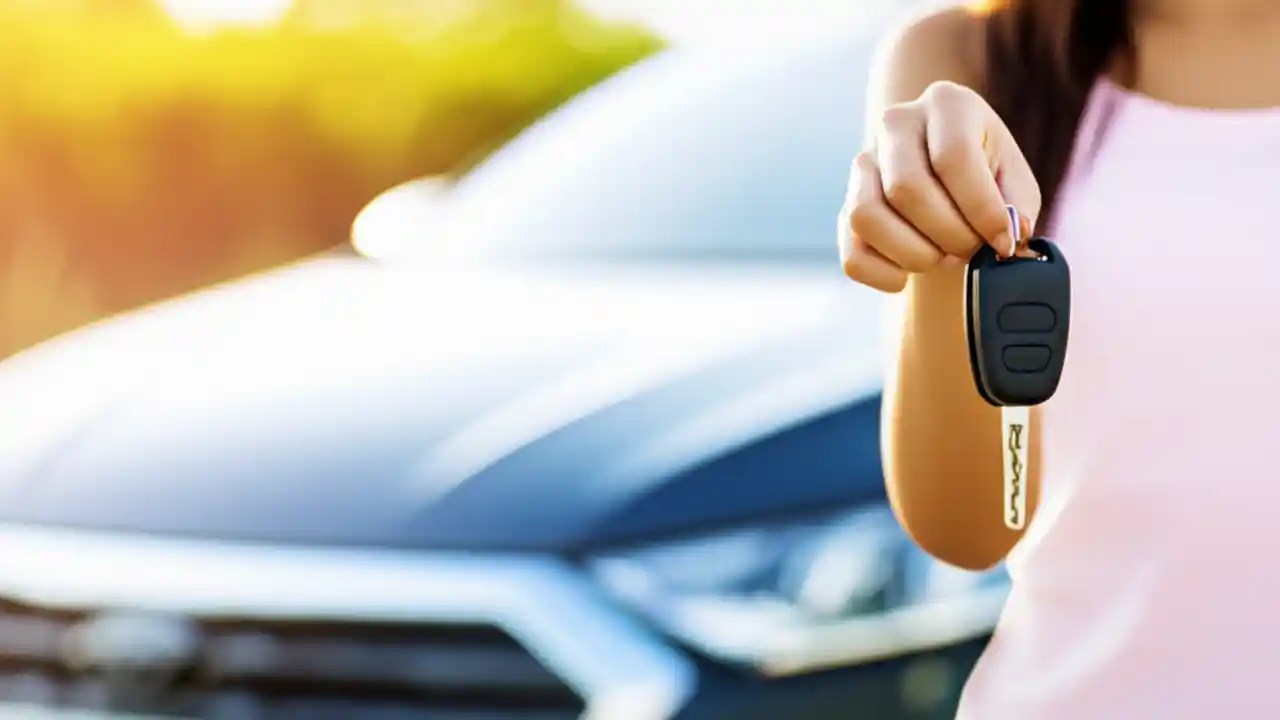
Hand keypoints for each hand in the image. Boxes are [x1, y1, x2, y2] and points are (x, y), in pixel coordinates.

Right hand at [837, 81, 1040, 292]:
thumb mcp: (1014, 182)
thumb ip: (1017, 206)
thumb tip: (1009, 236)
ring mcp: (863, 164)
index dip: (981, 209)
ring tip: (942, 257)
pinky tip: (910, 273)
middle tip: (972, 250)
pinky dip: (884, 274)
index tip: (1003, 241)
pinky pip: (852, 254)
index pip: (952, 157)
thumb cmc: (988, 181)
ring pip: (867, 216)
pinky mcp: (845, 208)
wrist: (951, 186)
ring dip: (914, 254)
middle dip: (949, 235)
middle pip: (907, 188)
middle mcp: (896, 123)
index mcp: (946, 104)